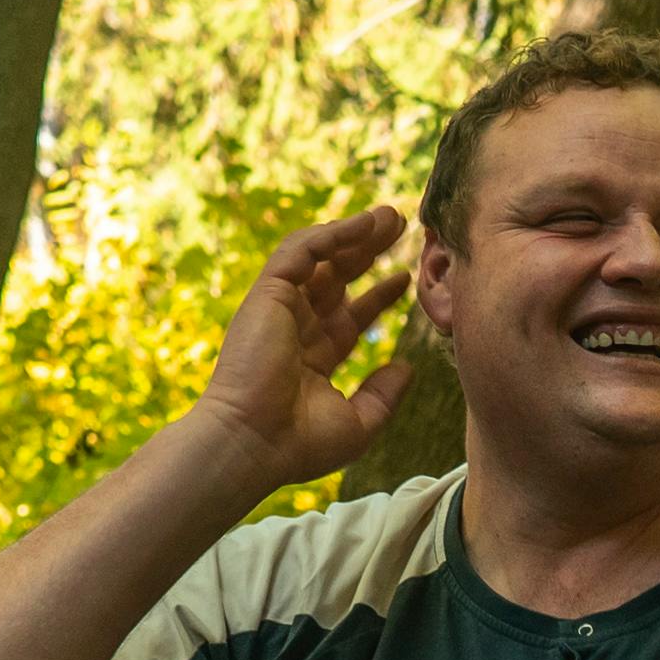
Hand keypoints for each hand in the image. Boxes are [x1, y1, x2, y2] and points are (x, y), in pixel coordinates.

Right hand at [188, 206, 419, 484]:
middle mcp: (295, 327)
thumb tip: (407, 368)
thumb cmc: (298, 444)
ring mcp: (279, 308)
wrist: (252, 443)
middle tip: (400, 228)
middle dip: (368, 252)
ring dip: (354, 233)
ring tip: (389, 215)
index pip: (349, 317)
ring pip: (320, 258)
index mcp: (313, 356)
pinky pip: (302, 251)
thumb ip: (384, 395)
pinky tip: (364, 224)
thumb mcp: (358, 424)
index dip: (378, 296)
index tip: (406, 277)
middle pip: (336, 278)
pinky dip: (332, 234)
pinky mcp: (268, 293)